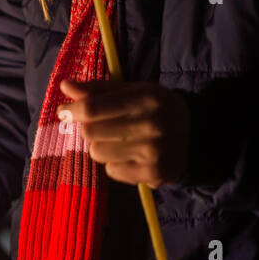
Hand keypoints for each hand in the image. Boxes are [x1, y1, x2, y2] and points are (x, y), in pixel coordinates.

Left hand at [58, 79, 190, 186]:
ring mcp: (155, 151)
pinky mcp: (155, 173)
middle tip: (104, 127)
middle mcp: (152, 125)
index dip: (71, 111)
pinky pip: (112, 171)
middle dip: (90, 130)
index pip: (92, 108)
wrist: (195, 133)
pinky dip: (116, 165)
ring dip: (102, 148)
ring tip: (122, 142)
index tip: (63, 112)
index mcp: (146, 98)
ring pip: (98, 154)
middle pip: (90, 133)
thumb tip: (65, 86)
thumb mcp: (130, 90)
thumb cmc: (153, 108)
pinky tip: (133, 157)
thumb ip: (96, 90)